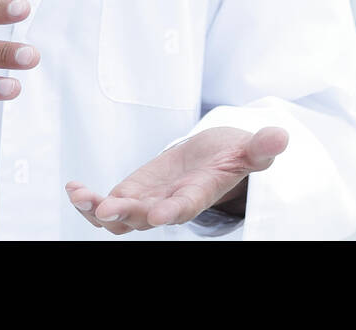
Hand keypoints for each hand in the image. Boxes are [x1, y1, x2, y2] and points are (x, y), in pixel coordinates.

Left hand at [65, 126, 288, 234]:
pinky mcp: (131, 196)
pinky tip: (73, 188)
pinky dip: (87, 200)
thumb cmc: (232, 156)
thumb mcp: (249, 149)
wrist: (213, 161)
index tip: (159, 214)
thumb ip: (261, 146)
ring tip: (80, 196)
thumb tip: (282, 135)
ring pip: (119, 219)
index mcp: (199, 194)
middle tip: (106, 208)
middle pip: (145, 217)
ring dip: (97, 212)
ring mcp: (148, 203)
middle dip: (125, 215)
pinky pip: (105, 207)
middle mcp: (170, 205)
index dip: (173, 210)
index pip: (186, 206)